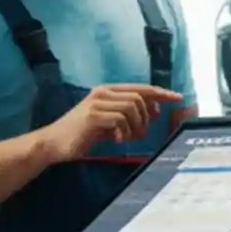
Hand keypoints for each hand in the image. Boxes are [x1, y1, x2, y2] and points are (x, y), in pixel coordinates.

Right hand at [39, 84, 182, 160]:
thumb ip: (128, 117)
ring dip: (136, 126)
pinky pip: (120, 119)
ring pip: (132, 107)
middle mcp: (103, 93)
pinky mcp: (93, 116)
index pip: (141, 88)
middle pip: (140, 96)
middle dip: (148, 116)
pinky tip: (118, 141)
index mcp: (107, 91)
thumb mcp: (108, 124)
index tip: (177, 98)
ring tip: (128, 138)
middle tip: (143, 133)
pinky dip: (124, 132)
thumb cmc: (81, 134)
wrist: (53, 143)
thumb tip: (153, 115)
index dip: (161, 93)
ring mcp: (97, 103)